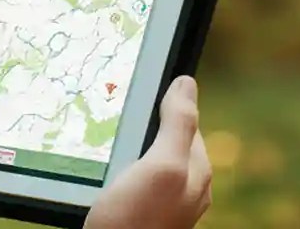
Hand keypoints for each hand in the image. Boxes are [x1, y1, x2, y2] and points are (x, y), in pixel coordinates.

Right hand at [85, 76, 212, 228]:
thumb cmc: (135, 220)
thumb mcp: (162, 166)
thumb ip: (178, 125)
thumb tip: (187, 83)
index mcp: (196, 172)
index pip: (187, 123)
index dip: (166, 102)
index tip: (138, 90)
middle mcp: (184, 189)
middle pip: (167, 141)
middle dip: (146, 124)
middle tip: (115, 111)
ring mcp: (161, 205)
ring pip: (147, 160)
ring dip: (128, 146)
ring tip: (104, 137)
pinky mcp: (138, 215)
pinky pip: (132, 180)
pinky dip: (119, 168)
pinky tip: (103, 171)